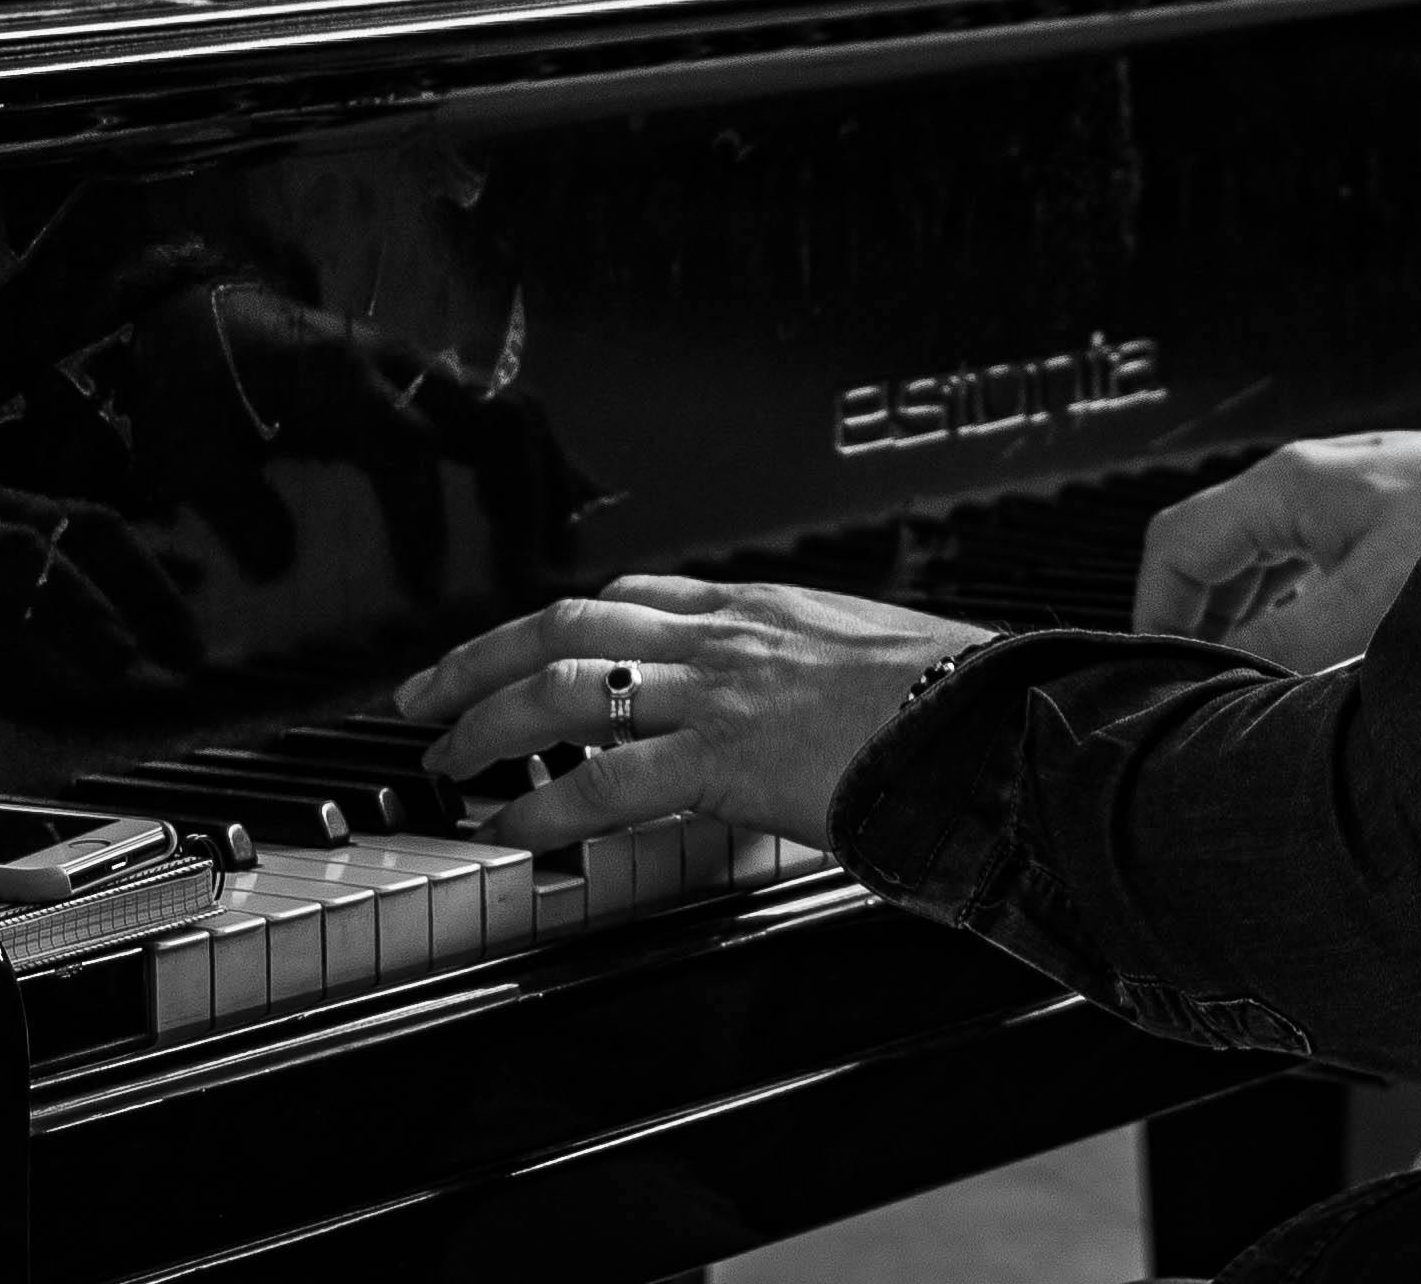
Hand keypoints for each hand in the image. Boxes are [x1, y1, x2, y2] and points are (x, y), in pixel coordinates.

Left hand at [392, 577, 988, 853]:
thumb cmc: (963, 701)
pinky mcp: (722, 756)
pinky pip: (604, 780)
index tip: (521, 643)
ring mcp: (719, 691)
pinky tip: (509, 824)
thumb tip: (823, 711)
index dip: (562, 623)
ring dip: (486, 720)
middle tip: (424, 690)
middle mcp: (729, 634)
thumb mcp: (885, 661)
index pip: (637, 597)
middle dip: (482, 654)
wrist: (996, 722)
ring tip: (446, 758)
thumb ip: (830, 676)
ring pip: (564, 687)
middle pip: (568, 623)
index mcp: (767, 607)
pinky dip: (543, 802)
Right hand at [1132, 428, 1420, 672]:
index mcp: (1286, 485)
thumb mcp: (1376, 601)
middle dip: (1193, 620)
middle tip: (1200, 694)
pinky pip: (1298, 558)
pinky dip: (1282, 605)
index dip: (1154, 614)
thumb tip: (1225, 684)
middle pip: (1208, 549)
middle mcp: (1302, 478)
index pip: (1176, 544)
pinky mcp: (1374, 511)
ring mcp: (1339, 491)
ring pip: (1253, 557)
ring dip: (1238, 617)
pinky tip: (1304, 653)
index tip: (1162, 680)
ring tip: (1244, 684)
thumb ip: (1290, 644)